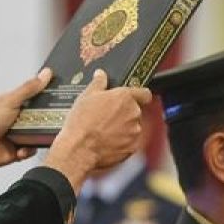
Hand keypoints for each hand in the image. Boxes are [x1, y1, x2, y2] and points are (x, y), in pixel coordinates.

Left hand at [0, 68, 53, 183]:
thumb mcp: (10, 101)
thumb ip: (29, 88)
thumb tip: (45, 74)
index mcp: (13, 103)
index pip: (36, 95)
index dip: (47, 94)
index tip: (60, 94)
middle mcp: (17, 118)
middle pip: (42, 114)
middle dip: (47, 117)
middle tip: (50, 116)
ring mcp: (20, 133)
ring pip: (41, 131)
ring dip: (38, 133)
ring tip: (32, 133)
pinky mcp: (21, 148)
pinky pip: (35, 147)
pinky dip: (30, 148)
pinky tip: (22, 146)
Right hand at [43, 70, 151, 192]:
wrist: (79, 148)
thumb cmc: (81, 122)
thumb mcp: (86, 96)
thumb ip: (98, 83)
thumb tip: (101, 74)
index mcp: (125, 97)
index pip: (144, 93)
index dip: (139, 95)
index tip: (133, 98)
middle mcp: (134, 113)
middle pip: (135, 111)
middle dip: (124, 113)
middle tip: (107, 117)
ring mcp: (135, 131)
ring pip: (132, 127)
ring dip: (123, 128)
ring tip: (104, 131)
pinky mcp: (132, 146)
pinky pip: (130, 142)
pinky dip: (121, 142)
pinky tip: (106, 142)